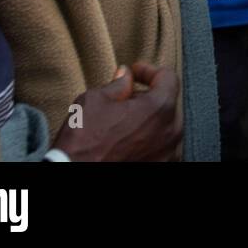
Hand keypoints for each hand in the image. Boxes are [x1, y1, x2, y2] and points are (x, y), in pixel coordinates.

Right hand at [53, 63, 182, 160]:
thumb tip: (126, 75)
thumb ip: (118, 84)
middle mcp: (172, 131)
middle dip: (147, 95)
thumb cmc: (84, 141)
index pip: (167, 77)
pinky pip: (161, 145)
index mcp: (160, 108)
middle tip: (122, 98)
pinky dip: (148, 138)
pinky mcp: (161, 166)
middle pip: (167, 102)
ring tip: (122, 122)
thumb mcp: (95, 101)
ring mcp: (169, 152)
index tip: (134, 72)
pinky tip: (126, 140)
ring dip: (148, 118)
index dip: (148, 70)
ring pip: (165, 125)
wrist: (75, 176)